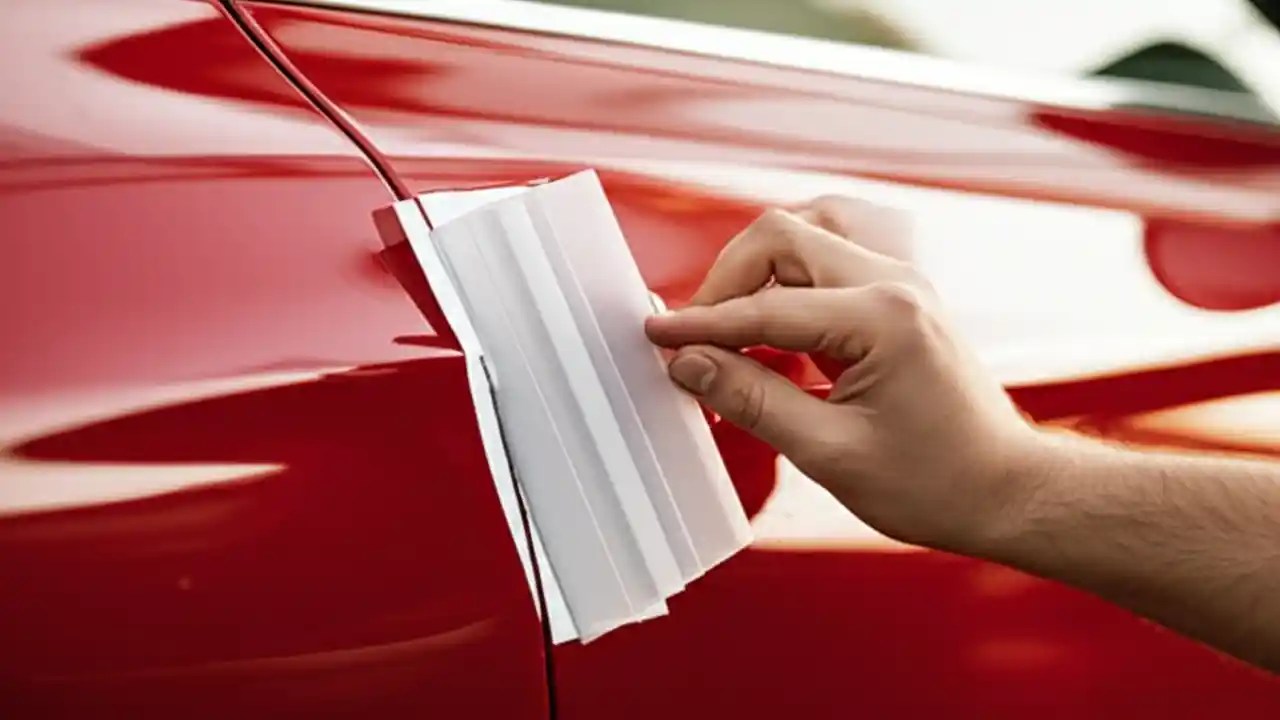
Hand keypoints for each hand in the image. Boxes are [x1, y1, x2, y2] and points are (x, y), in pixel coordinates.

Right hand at [645, 200, 1043, 552]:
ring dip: (757, 273)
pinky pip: (827, 263)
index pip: (766, 307)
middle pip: (783, 237)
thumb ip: (752, 399)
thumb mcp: (830, 452)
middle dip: (726, 281)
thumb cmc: (938, 482)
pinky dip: (785, 286)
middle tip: (694, 338)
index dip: (702, 324)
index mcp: (883, 317)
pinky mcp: (897, 299)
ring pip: (805, 237)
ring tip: (728, 328)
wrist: (1006, 490)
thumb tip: (691, 364)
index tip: (657, 337)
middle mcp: (895, 283)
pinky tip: (767, 331)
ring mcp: (900, 284)